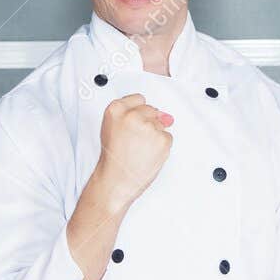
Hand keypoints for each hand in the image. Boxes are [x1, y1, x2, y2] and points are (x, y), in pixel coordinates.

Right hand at [94, 93, 173, 207]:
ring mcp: (148, 127)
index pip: (138, 98)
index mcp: (116, 110)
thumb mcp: (112, 128)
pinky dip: (161, 146)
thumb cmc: (113, 158)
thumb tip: (162, 114)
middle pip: (152, 110)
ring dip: (155, 135)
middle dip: (148, 123)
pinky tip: (148, 154)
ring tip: (140, 149)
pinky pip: (168, 137)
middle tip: (135, 140)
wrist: (117, 180)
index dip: (138, 112)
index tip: (134, 122)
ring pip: (161, 124)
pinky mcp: (162, 139)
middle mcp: (132, 116)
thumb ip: (131, 114)